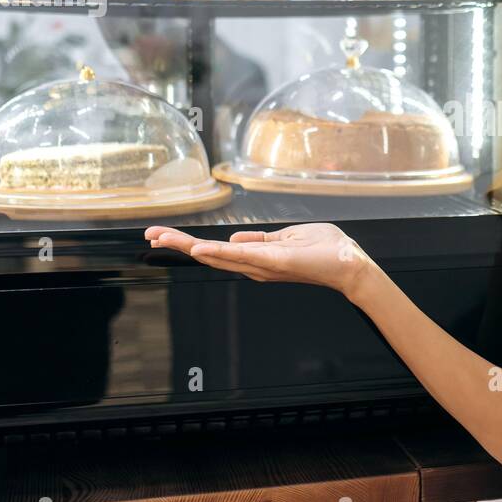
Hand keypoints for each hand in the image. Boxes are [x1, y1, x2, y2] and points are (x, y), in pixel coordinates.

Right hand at [144, 222, 377, 296]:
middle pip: (208, 254)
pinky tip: (199, 249)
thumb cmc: (326, 251)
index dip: (188, 243)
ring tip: (163, 237)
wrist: (350, 264)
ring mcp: (262, 265)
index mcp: (256, 258)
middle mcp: (254, 266)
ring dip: (189, 246)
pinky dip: (219, 252)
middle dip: (178, 244)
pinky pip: (242, 256)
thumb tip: (236, 239)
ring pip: (218, 255)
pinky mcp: (274, 261)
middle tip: (150, 234)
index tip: (163, 234)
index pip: (216, 250)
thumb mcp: (288, 239)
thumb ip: (261, 241)